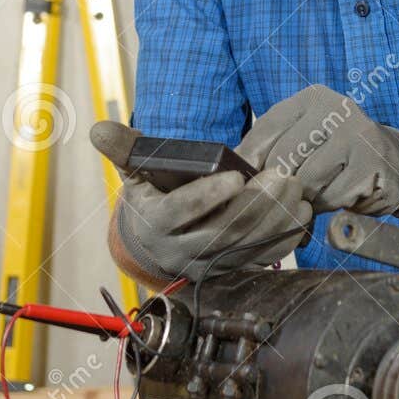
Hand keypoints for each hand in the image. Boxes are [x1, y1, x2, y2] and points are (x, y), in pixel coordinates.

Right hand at [104, 142, 312, 281]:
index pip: (180, 211)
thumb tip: (97, 128)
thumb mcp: (132, 173)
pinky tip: (302, 215)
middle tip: (281, 177)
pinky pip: (261, 258)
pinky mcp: (229, 270)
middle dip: (255, 205)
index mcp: (155, 223)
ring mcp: (207, 264)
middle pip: (222, 231)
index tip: (235, 176)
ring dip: (275, 219)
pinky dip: (284, 238)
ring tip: (294, 189)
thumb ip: (122, 149)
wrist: (152, 242)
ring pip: (245, 246)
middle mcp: (180, 250)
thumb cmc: (148, 197)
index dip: (207, 196)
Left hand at [236, 84, 398, 219]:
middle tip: (281, 196)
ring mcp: (357, 134)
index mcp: (312, 98)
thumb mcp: (302, 137)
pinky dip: (327, 206)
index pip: (267, 129)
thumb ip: (269, 146)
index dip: (251, 160)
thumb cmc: (334, 153)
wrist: (392, 163)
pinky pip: (332, 196)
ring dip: (304, 198)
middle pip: (284, 157)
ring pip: (307, 180)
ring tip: (311, 195)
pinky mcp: (372, 163)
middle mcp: (336, 108)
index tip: (245, 180)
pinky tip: (336, 197)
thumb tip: (230, 167)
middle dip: (278, 184)